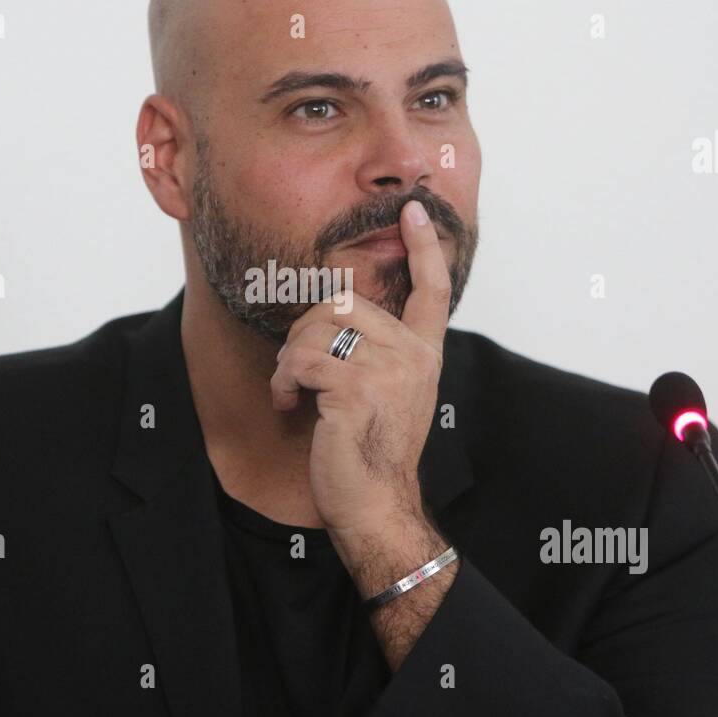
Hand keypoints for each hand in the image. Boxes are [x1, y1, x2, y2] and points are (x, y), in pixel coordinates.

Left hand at [270, 199, 451, 537]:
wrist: (375, 505)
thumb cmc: (371, 453)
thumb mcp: (390, 394)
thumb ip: (381, 353)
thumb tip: (338, 312)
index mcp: (424, 354)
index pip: (433, 290)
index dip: (424, 247)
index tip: (414, 210)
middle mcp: (413, 357)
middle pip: (345, 302)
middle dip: (306, 331)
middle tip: (299, 371)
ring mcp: (387, 372)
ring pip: (316, 330)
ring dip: (290, 360)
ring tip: (294, 392)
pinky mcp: (355, 391)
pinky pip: (301, 361)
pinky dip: (284, 382)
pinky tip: (291, 406)